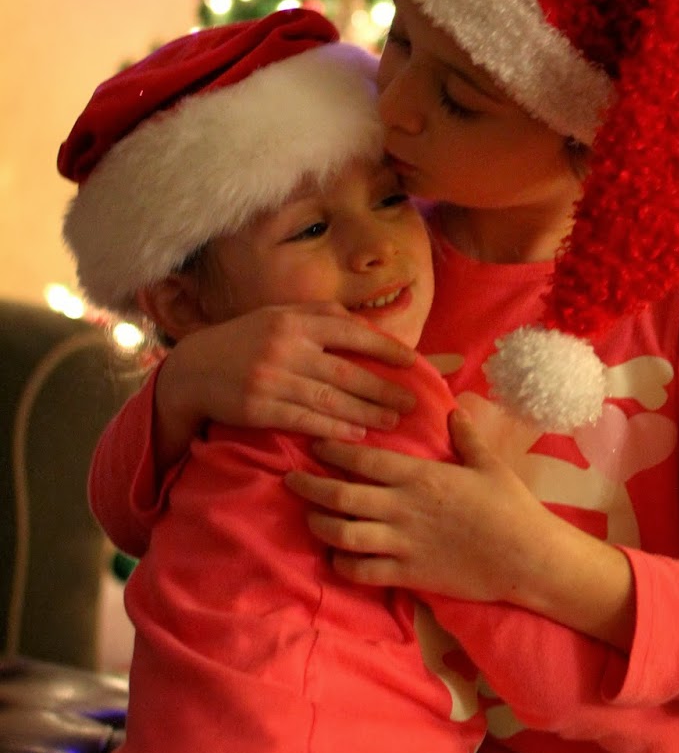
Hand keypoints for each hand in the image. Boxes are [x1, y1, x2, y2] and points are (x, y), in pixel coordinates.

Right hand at [155, 303, 416, 467]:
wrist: (193, 369)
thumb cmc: (246, 341)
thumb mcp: (279, 317)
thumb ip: (321, 318)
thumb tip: (371, 328)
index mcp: (294, 321)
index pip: (350, 332)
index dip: (384, 348)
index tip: (411, 362)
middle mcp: (284, 348)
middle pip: (345, 371)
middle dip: (382, 389)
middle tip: (411, 402)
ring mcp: (270, 379)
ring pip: (329, 400)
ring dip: (365, 413)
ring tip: (391, 422)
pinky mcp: (258, 408)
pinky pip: (304, 421)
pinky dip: (333, 429)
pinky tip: (356, 435)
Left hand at [286, 409, 636, 647]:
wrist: (527, 557)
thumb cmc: (511, 506)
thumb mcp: (490, 464)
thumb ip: (466, 436)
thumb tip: (453, 410)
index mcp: (420, 476)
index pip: (363, 460)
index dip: (333, 451)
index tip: (315, 444)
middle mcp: (403, 508)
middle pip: (340, 496)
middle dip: (309, 487)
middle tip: (291, 480)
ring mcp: (402, 544)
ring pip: (342, 535)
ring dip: (319, 526)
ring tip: (310, 518)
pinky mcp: (407, 574)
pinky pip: (361, 571)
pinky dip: (342, 564)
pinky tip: (337, 556)